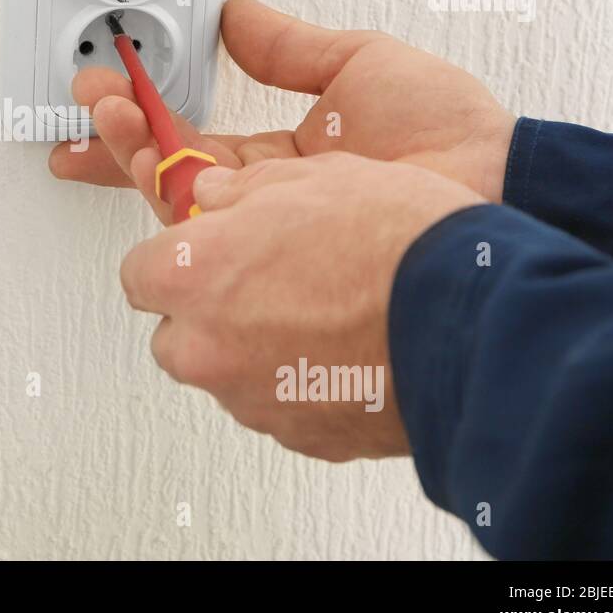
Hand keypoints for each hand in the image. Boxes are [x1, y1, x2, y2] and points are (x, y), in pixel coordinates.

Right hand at [49, 0, 515, 220]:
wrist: (496, 193)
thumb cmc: (451, 138)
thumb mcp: (359, 64)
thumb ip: (287, 46)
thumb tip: (238, 13)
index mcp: (281, 159)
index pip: (193, 136)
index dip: (147, 109)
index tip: (113, 84)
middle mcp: (266, 200)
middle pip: (170, 170)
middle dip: (120, 135)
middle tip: (89, 101)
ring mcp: (268, 229)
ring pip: (176, 198)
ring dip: (131, 156)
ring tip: (103, 120)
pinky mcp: (274, 254)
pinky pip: (206, 228)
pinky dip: (166, 195)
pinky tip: (142, 165)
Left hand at [120, 152, 484, 460]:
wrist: (472, 323)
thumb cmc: (396, 245)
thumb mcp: (312, 176)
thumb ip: (246, 187)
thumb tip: (221, 194)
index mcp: (190, 275)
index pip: (140, 271)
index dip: (177, 255)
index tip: (206, 246)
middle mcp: (205, 345)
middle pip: (177, 329)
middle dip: (209, 306)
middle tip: (267, 278)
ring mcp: (249, 399)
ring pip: (226, 369)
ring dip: (253, 344)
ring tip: (319, 310)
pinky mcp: (297, 436)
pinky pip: (278, 402)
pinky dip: (298, 380)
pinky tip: (343, 348)